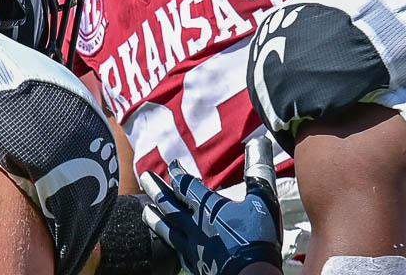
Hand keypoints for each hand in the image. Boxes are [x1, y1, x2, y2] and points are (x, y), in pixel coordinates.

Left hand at [140, 138, 282, 274]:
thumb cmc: (256, 238)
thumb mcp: (262, 200)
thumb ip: (258, 172)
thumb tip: (259, 143)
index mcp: (208, 207)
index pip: (186, 185)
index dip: (177, 173)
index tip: (172, 164)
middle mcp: (194, 224)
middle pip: (169, 203)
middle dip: (156, 189)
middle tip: (144, 177)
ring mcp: (192, 246)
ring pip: (167, 228)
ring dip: (154, 218)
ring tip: (144, 210)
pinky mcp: (194, 264)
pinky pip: (175, 250)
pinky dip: (169, 244)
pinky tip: (166, 244)